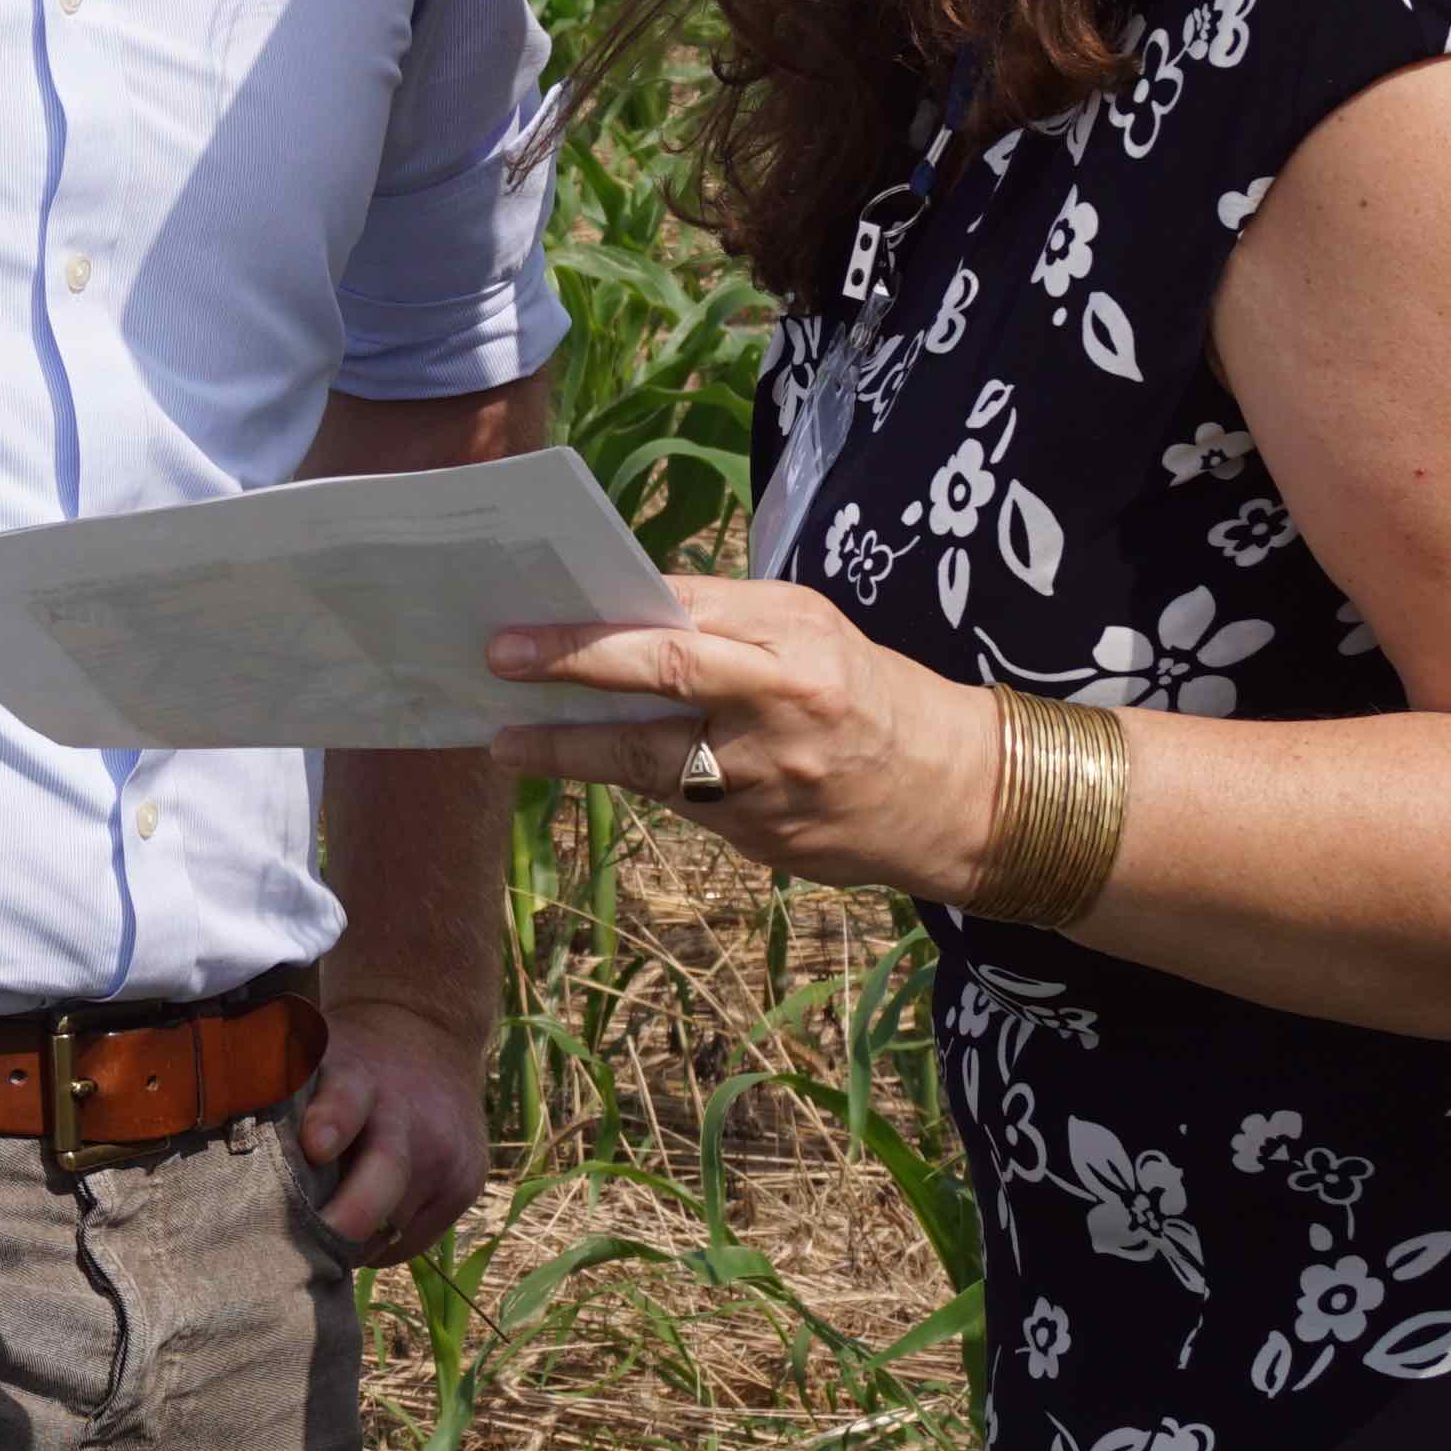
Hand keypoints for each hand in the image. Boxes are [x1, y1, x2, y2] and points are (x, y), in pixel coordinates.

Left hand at [290, 989, 488, 1262]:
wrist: (428, 1035)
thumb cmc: (347, 1064)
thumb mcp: (314, 1060)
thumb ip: (278, 1100)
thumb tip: (216, 1162)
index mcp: (359, 1078)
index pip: (347, 1098)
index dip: (331, 1121)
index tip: (314, 1146)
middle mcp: (409, 1116)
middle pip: (385, 1173)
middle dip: (351, 1214)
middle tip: (312, 1248)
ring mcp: (446, 1153)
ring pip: (395, 1223)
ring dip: (352, 1242)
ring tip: (314, 1249)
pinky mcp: (466, 1184)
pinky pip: (414, 1239)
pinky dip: (380, 1244)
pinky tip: (358, 1235)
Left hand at [487, 576, 1006, 902]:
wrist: (954, 796)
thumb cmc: (863, 688)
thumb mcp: (805, 628)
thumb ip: (719, 618)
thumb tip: (618, 608)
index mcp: (792, 645)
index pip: (677, 626)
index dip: (593, 628)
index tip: (521, 627)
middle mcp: (779, 712)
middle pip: (661, 682)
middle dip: (570, 672)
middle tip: (496, 664)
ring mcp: (767, 786)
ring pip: (649, 764)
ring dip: (571, 753)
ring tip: (509, 743)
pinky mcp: (759, 842)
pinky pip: (682, 804)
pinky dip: (642, 780)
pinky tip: (601, 766)